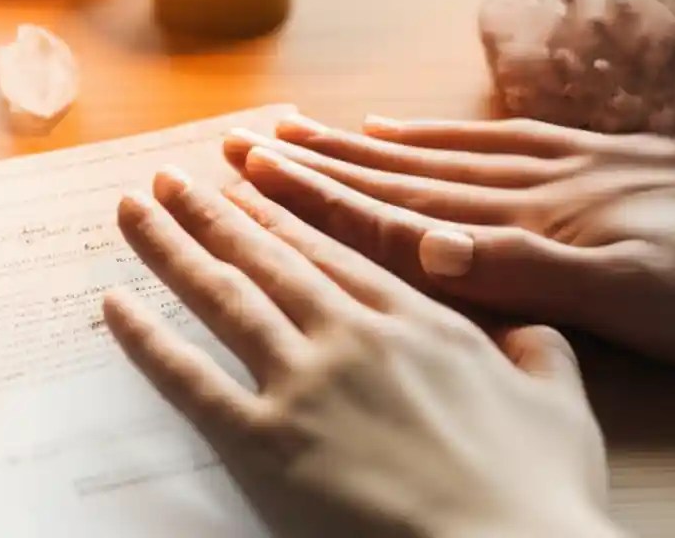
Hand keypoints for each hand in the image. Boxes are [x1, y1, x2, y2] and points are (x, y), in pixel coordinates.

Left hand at [105, 168, 619, 537]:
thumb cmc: (537, 494)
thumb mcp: (560, 405)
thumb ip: (540, 354)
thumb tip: (535, 333)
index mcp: (416, 321)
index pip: (331, 252)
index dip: (281, 215)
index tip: (246, 185)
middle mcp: (351, 336)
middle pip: (265, 259)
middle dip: (211, 214)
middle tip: (168, 179)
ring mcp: (303, 385)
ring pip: (221, 298)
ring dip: (170, 248)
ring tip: (132, 210)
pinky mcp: (263, 444)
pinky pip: (187, 380)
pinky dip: (145, 341)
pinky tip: (114, 307)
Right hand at [223, 115, 674, 367]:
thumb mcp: (638, 297)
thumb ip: (532, 273)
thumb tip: (430, 252)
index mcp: (530, 229)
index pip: (402, 214)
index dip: (323, 198)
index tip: (258, 176)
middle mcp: (529, 192)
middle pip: (401, 177)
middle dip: (318, 165)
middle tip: (248, 145)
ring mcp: (556, 173)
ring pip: (436, 157)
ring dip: (360, 147)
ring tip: (301, 130)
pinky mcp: (586, 163)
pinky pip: (492, 141)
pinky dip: (436, 135)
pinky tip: (403, 129)